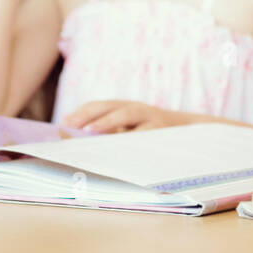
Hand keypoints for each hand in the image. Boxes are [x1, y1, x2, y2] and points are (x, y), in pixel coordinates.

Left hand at [62, 100, 188, 133]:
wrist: (189, 131)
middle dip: (87, 115)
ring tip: (90, 130)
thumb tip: (78, 139)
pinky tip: (117, 147)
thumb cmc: (152, 133)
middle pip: (108, 106)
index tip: (63, 124)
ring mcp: (149, 117)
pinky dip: (129, 139)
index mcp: (125, 107)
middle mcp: (136, 108)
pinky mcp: (160, 129)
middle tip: (69, 126)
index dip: (80, 113)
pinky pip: (142, 133)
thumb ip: (110, 132)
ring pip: (125, 115)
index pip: (98, 105)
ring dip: (106, 121)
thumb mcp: (131, 130)